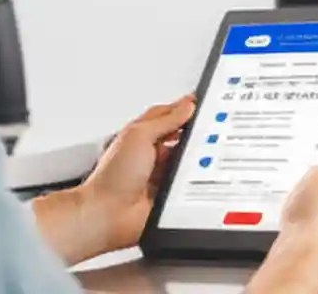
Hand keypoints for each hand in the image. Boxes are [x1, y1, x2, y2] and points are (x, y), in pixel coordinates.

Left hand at [81, 95, 195, 252]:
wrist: (108, 215)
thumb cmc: (113, 176)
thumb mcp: (140, 136)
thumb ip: (164, 120)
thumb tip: (185, 107)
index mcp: (139, 136)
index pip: (166, 116)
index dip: (183, 108)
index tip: (201, 103)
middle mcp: (149, 155)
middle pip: (179, 138)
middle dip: (193, 135)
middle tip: (209, 130)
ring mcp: (159, 175)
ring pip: (186, 161)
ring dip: (194, 159)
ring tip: (203, 156)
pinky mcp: (167, 194)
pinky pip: (188, 183)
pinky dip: (195, 180)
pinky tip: (198, 177)